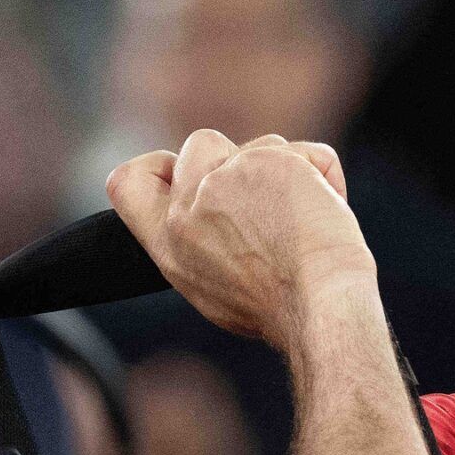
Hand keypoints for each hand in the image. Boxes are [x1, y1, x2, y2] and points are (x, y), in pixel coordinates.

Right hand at [104, 132, 375, 354]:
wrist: (319, 310)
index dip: (156, 167)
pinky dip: (324, 177)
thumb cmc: (278, 309)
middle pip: (199, 145)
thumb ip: (198, 241)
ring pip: (261, 145)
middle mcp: (188, 209)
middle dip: (237, 160)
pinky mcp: (271, 162)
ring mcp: (227, 179)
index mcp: (169, 243)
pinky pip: (309, 154)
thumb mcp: (212, 288)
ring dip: (288, 173)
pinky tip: (327, 211)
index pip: (126, 183)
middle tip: (267, 201)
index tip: (182, 175)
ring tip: (303, 222)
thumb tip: (208, 214)